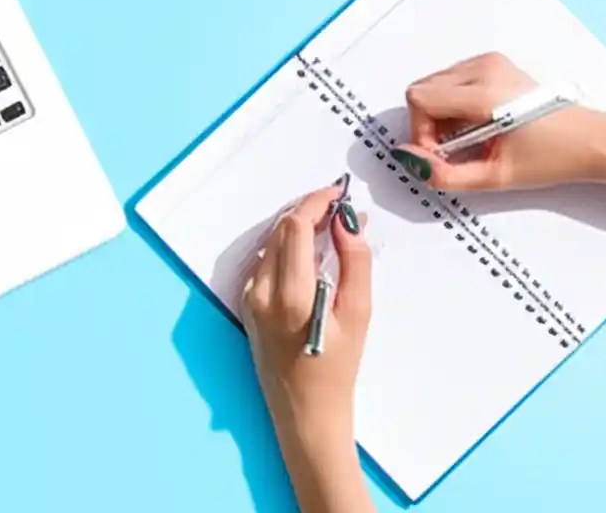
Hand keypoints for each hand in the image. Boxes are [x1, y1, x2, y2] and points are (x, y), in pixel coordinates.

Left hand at [243, 185, 374, 512]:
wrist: (304, 411)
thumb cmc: (337, 369)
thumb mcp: (358, 315)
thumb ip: (354, 263)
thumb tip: (347, 222)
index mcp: (288, 294)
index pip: (294, 227)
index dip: (316, 202)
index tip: (339, 193)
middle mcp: (260, 292)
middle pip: (280, 231)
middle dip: (309, 211)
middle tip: (341, 208)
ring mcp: (249, 298)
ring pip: (271, 244)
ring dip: (298, 228)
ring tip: (331, 227)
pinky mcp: (247, 304)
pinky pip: (265, 263)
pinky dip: (287, 249)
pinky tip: (311, 253)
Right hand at [391, 52, 605, 189]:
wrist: (588, 141)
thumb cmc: (552, 157)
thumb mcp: (494, 177)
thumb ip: (444, 174)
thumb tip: (409, 160)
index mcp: (488, 94)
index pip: (420, 98)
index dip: (419, 131)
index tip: (439, 151)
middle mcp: (486, 69)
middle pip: (422, 89)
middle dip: (427, 123)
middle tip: (452, 147)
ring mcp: (490, 62)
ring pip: (433, 83)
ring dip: (438, 113)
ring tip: (467, 136)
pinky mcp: (493, 63)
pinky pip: (450, 78)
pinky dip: (451, 102)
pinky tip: (473, 122)